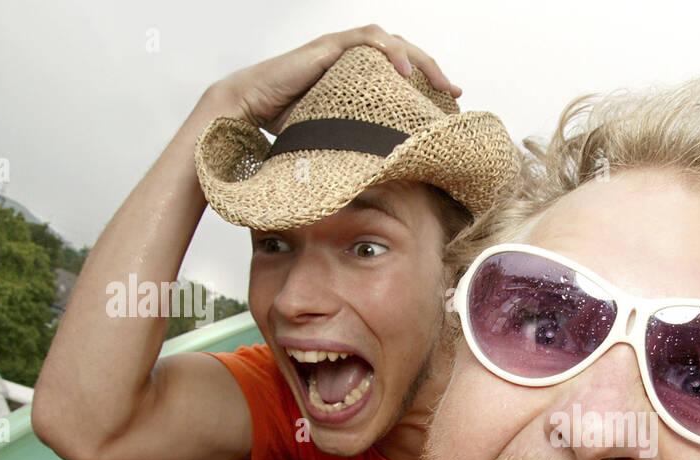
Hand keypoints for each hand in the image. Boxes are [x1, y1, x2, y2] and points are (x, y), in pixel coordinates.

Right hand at [208, 26, 460, 132]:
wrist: (246, 111)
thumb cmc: (284, 127)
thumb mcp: (334, 139)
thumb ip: (358, 146)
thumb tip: (384, 181)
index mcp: (353, 79)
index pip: (397, 70)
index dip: (425, 82)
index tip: (448, 101)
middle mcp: (348, 60)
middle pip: (400, 52)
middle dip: (431, 69)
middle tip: (452, 92)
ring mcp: (338, 50)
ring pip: (388, 39)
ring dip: (418, 57)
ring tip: (437, 82)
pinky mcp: (327, 48)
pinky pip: (365, 38)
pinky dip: (389, 50)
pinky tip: (403, 72)